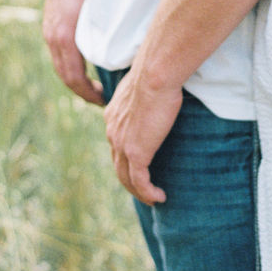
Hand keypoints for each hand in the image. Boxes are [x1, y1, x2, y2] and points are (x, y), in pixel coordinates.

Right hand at [43, 0, 103, 105]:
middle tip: (103, 99)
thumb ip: (111, 29)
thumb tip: (131, 52)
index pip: (74, 78)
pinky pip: (60, 51)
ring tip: (96, 85)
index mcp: (64, 37)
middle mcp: (53, 36)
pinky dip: (71, 62)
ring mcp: (50, 29)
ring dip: (76, 77)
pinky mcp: (51, 22)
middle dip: (83, 90)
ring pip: (61, 64)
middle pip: (66, 75)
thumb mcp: (102, 8)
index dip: (88, 93)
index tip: (103, 101)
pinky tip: (86, 62)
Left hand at [104, 70, 181, 204]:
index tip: (139, 163)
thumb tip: (154, 87)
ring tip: (152, 198)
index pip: (116, 142)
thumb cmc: (154, 72)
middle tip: (144, 188)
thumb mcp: (143, 83)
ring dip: (138, 191)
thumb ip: (142, 92)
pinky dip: (148, 193)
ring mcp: (122, 145)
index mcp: (112, 116)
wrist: (155, 74)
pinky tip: (159, 197)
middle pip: (118, 164)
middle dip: (130, 179)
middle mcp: (113, 132)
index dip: (125, 156)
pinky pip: (140, 182)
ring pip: (126, 177)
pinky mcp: (136, 153)